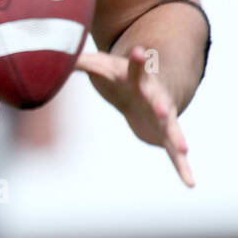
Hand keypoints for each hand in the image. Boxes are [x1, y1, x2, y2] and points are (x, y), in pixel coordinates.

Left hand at [75, 44, 194, 186]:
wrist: (146, 90)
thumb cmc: (117, 76)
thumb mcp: (100, 66)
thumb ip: (80, 61)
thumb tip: (46, 54)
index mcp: (137, 79)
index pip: (135, 69)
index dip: (136, 62)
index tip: (139, 53)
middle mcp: (153, 97)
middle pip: (158, 100)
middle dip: (159, 105)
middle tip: (162, 110)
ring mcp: (163, 117)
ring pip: (172, 129)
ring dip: (177, 138)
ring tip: (184, 150)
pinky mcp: (166, 135)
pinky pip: (175, 155)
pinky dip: (183, 169)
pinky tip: (191, 184)